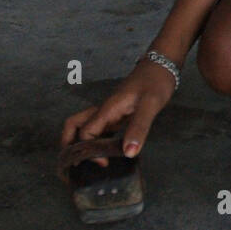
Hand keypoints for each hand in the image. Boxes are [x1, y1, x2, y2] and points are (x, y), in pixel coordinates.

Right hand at [59, 61, 176, 163]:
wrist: (161, 66)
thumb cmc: (155, 82)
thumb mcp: (150, 105)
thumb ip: (139, 128)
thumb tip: (128, 153)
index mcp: (107, 109)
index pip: (85, 133)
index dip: (89, 150)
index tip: (104, 163)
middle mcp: (104, 111)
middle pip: (73, 126)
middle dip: (69, 144)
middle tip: (76, 164)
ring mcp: (109, 112)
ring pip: (84, 127)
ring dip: (80, 143)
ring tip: (85, 163)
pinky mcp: (117, 114)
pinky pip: (99, 129)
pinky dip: (96, 141)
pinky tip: (105, 153)